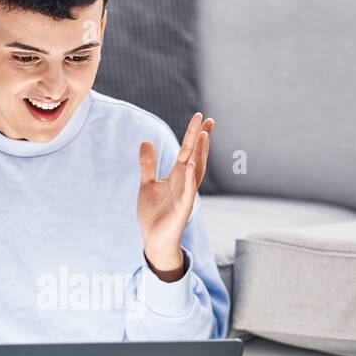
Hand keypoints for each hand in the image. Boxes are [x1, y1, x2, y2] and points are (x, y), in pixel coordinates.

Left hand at [137, 112, 212, 280]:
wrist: (154, 238)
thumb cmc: (154, 213)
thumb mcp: (148, 183)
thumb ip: (148, 164)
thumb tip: (147, 141)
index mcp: (177, 175)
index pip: (188, 151)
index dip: (193, 134)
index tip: (200, 117)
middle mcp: (185, 182)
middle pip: (196, 156)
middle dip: (201, 139)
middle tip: (208, 120)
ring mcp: (186, 194)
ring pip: (197, 171)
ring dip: (201, 153)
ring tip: (203, 135)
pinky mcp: (183, 208)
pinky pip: (189, 191)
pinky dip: (191, 178)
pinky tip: (192, 165)